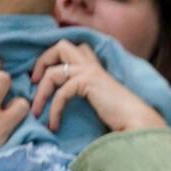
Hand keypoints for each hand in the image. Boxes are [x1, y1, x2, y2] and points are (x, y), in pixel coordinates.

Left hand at [31, 40, 164, 132]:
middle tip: (33, 81)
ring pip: (53, 71)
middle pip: (60, 46)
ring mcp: (90, 71)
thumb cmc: (122, 117)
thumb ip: (86, 93)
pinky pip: (61, 92)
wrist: (137, 121)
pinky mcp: (88, 82)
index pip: (73, 48)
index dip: (53, 57)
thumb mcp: (100, 100)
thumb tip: (64, 99)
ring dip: (40, 93)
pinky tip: (54, 124)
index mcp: (96, 67)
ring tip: (36, 112)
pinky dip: (53, 109)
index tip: (42, 76)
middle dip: (42, 61)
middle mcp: (92, 65)